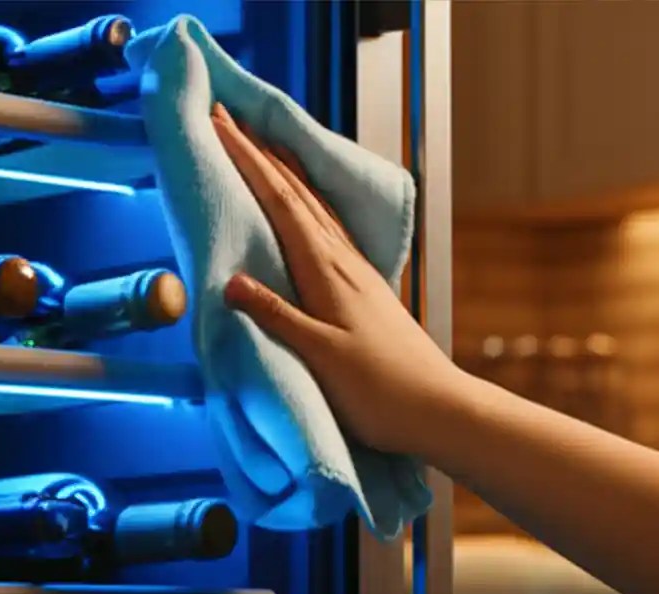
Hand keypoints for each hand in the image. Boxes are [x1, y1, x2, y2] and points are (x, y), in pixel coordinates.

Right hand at [211, 103, 462, 455]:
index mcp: (327, 271)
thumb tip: (231, 279)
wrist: (439, 409)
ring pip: (315, 207)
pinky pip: (329, 230)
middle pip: (296, 193)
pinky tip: (308, 207)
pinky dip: (308, 204)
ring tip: (262, 146)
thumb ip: (276, 316)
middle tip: (228, 118)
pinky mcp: (366, 289)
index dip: (248, 159)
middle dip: (260, 153)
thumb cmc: (381, 391)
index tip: (219, 122)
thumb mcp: (319, 356)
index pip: (280, 201)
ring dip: (285, 172)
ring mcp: (358, 273)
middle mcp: (344, 262)